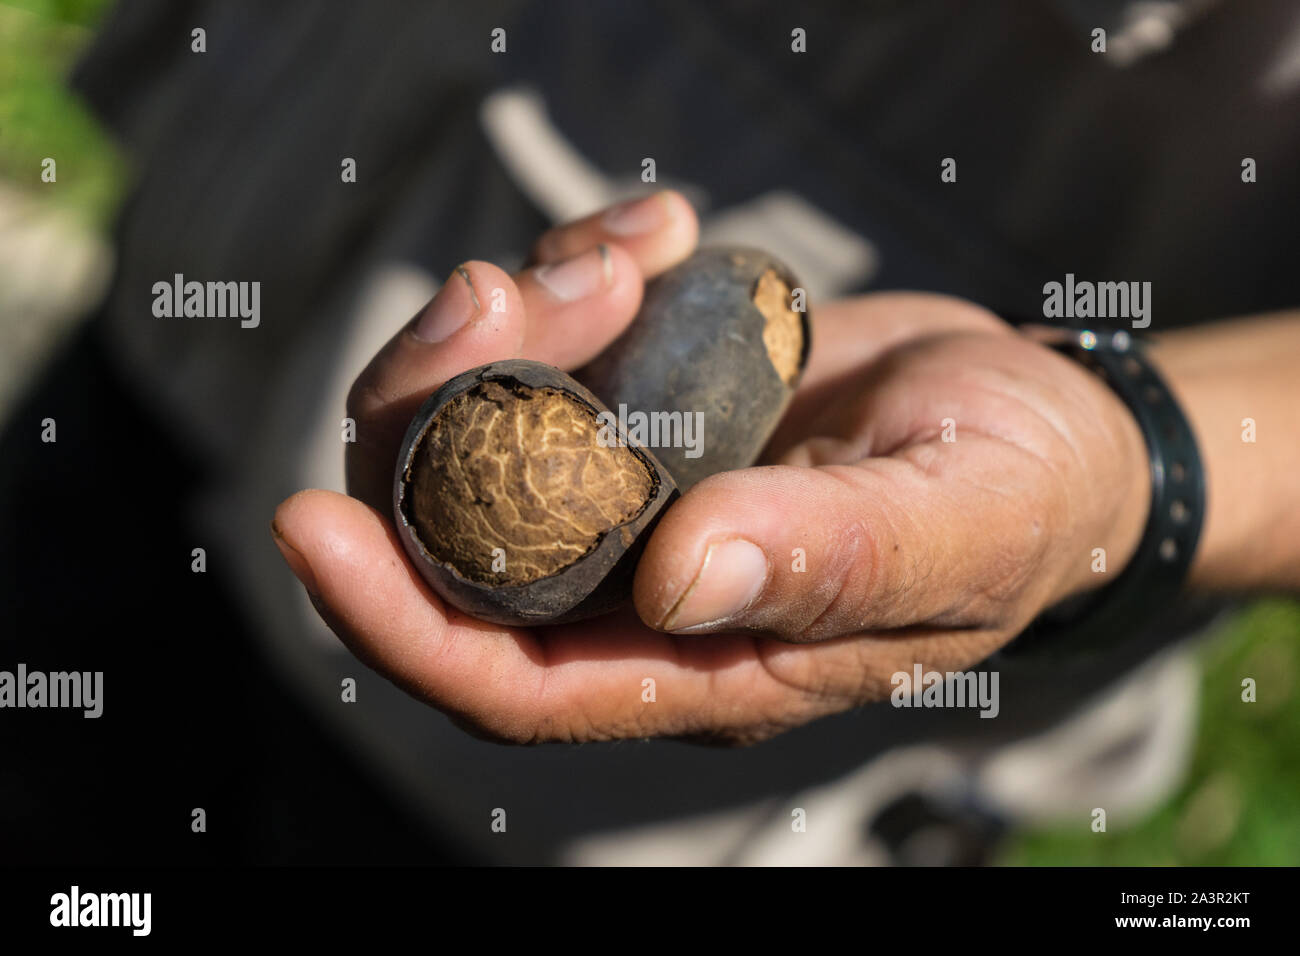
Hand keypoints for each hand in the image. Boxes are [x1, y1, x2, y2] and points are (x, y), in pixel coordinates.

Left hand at [271, 192, 1150, 744]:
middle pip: (452, 530)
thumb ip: (831, 559)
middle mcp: (637, 584)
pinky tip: (661, 227)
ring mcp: (631, 481)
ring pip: (479, 418)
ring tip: (620, 253)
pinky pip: (554, 331)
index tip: (306, 525)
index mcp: (699, 661)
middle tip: (495, 293)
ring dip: (510, 316)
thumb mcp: (960, 529)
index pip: (504, 678)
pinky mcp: (644, 390)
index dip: (393, 619)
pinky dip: (579, 261)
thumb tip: (679, 574)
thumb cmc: (1021, 500)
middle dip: (437, 407)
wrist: (1043, 420)